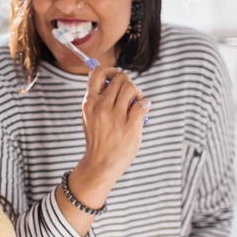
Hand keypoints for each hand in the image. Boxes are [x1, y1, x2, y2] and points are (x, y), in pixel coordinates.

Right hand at [79, 67, 149, 184]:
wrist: (100, 165)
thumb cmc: (98, 140)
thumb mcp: (89, 117)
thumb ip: (99, 99)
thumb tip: (115, 81)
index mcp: (89, 103)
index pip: (97, 73)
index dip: (110, 70)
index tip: (115, 78)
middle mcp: (101, 107)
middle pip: (120, 78)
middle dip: (129, 83)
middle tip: (131, 95)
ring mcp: (115, 117)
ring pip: (131, 88)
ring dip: (138, 93)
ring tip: (137, 103)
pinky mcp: (129, 126)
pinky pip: (143, 104)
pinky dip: (146, 104)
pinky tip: (144, 110)